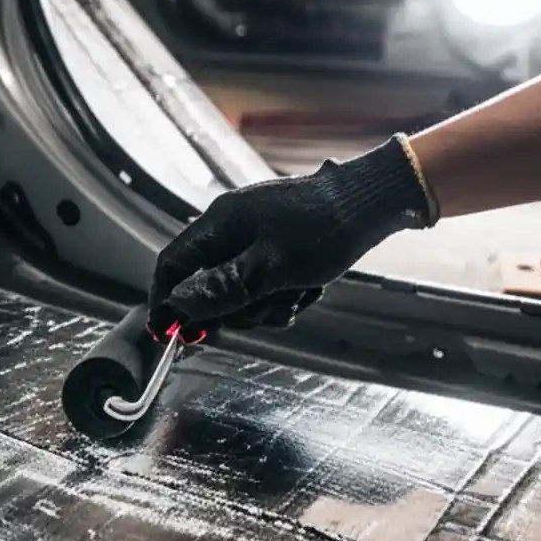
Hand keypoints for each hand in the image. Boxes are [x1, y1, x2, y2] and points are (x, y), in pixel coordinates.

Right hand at [148, 135, 434, 334]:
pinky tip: (309, 288)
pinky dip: (285, 294)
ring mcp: (257, 236)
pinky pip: (267, 283)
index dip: (166, 302)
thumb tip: (177, 305)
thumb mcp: (272, 268)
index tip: (169, 336)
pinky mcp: (280, 246)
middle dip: (237, 308)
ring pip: (242, 290)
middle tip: (266, 313)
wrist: (373, 204)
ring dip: (267, 304)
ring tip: (299, 295)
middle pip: (209, 285)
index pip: (172, 264)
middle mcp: (232, 228)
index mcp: (221, 224)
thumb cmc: (324, 231)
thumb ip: (223, 288)